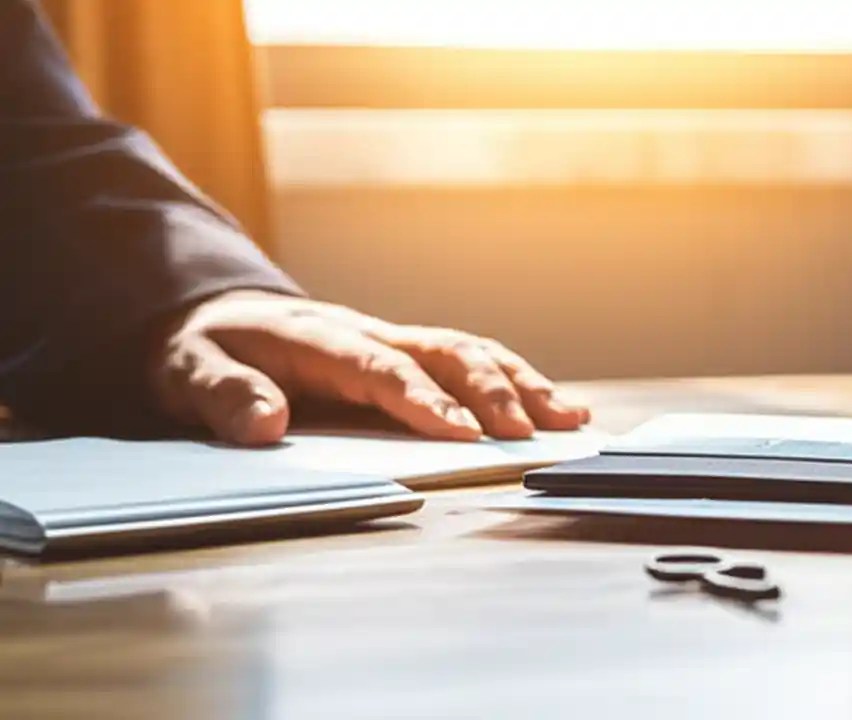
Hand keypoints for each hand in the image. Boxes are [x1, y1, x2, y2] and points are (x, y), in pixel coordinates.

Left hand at [146, 291, 589, 445]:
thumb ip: (224, 396)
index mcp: (318, 337)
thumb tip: (267, 425)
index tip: (462, 431)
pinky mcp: (407, 353)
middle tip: (525, 433)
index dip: (423, 399)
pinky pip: (469, 360)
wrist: (215, 317)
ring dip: (520, 383)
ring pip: (469, 351)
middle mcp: (368, 331)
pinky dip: (516, 380)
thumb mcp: (187, 373)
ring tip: (568, 418)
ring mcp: (393, 339)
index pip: (379, 368)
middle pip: (443, 351)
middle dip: (489, 390)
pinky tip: (554, 407)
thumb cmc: (205, 350)